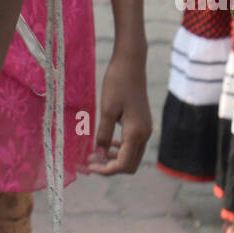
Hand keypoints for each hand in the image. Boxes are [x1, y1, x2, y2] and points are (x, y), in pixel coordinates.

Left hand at [84, 48, 151, 174]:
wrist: (130, 63)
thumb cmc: (117, 83)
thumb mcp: (107, 110)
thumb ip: (103, 134)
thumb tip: (98, 154)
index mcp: (136, 132)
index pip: (123, 164)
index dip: (105, 169)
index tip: (88, 167)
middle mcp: (144, 134)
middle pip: (129, 164)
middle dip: (109, 166)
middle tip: (89, 161)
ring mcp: (145, 129)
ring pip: (131, 155)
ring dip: (113, 157)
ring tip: (94, 153)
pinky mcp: (142, 123)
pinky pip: (132, 144)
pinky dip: (119, 148)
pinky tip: (106, 142)